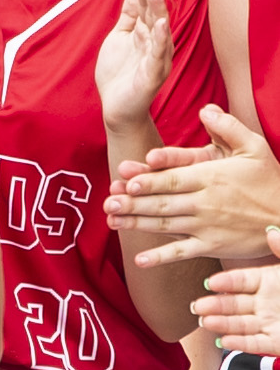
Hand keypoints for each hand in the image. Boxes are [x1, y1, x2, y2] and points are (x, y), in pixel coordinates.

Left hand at [93, 0, 172, 130]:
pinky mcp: (154, 73)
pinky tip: (161, 24)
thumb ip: (129, 17)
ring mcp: (157, 57)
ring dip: (159, 10)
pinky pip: (159, 53)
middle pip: (156, 13)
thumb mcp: (120, 38)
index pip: (146, 6)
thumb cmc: (120, 73)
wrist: (118, 107)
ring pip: (160, 30)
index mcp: (147, 33)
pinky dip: (160, 38)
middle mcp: (156, 42)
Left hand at [109, 107, 279, 263]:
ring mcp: (207, 226)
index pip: (174, 179)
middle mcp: (205, 202)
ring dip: (137, 224)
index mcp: (211, 177)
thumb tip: (205, 109)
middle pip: (163, 202)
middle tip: (107, 204)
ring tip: (112, 222)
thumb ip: (229, 127)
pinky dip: (161, 257)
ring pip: (166, 225)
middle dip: (133, 203)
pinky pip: (182, 252)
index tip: (126, 182)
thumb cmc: (270, 180)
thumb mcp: (255, 148)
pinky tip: (139, 260)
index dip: (148, 181)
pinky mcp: (212, 245)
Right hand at [198, 250, 279, 353]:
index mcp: (270, 281)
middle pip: (234, 303)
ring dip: (222, 323)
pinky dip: (239, 343)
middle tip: (197, 305)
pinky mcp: (275, 343)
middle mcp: (266, 302)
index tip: (211, 282)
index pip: (242, 280)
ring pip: (240, 324)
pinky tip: (224, 340)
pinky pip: (254, 344)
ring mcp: (269, 323)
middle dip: (216, 304)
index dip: (227, 282)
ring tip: (205, 321)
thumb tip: (269, 231)